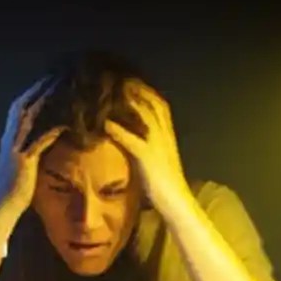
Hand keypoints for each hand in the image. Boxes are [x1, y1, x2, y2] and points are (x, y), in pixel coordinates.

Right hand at [0, 77, 64, 210]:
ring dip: (42, 103)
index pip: (19, 109)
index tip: (45, 81)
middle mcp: (10, 139)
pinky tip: (65, 124)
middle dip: (36, 90)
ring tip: (58, 90)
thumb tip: (43, 138)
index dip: (31, 93)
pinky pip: (39, 142)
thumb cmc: (15, 186)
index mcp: (10, 138)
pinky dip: (51, 132)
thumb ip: (30, 147)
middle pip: (22, 107)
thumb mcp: (23, 162)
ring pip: (27, 119)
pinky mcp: (24, 162)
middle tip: (53, 77)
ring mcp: (16, 149)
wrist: (2, 204)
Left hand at [103, 81, 191, 216]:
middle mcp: (165, 135)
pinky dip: (118, 130)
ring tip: (110, 92)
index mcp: (168, 135)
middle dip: (137, 88)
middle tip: (118, 79)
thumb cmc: (165, 184)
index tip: (129, 81)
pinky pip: (132, 139)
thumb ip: (148, 144)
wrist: (176, 201)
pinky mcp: (147, 157)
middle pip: (153, 102)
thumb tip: (134, 135)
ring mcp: (157, 145)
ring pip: (145, 115)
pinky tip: (105, 124)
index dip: (146, 90)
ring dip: (128, 102)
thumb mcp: (158, 158)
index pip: (160, 104)